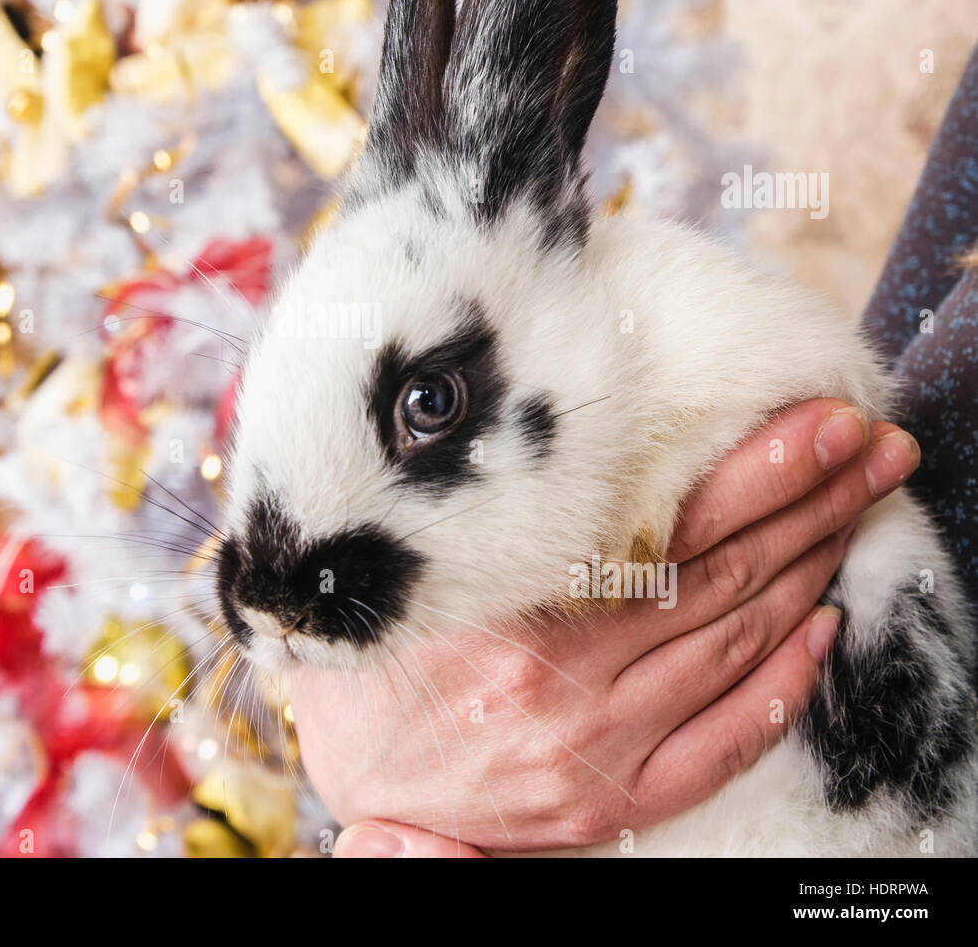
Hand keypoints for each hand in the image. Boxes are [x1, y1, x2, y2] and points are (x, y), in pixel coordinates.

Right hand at [288, 398, 920, 856]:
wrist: (351, 774)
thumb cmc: (377, 656)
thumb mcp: (421, 571)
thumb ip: (498, 524)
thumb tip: (581, 451)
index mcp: (515, 610)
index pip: (670, 526)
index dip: (760, 471)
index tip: (824, 419)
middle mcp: (567, 682)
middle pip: (722, 577)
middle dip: (811, 503)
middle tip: (872, 446)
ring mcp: (596, 749)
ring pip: (734, 647)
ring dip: (811, 573)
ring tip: (857, 509)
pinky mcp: (608, 804)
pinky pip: (722, 746)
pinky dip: (781, 686)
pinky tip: (821, 630)